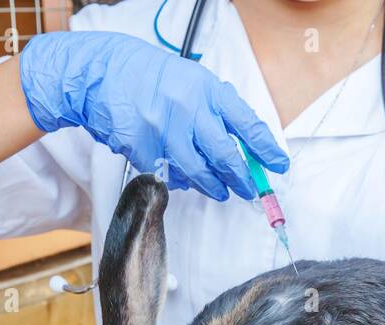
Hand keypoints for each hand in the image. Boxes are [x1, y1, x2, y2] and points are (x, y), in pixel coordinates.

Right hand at [19, 31, 288, 200]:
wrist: (104, 74)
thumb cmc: (153, 78)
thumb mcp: (193, 82)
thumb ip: (217, 111)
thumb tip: (243, 147)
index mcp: (208, 90)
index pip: (247, 125)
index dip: (267, 150)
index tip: (280, 166)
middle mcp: (188, 109)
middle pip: (225, 156)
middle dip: (241, 179)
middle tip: (248, 190)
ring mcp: (163, 130)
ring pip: (196, 172)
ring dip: (211, 186)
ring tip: (218, 190)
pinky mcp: (141, 147)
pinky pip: (166, 173)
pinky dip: (175, 177)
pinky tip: (177, 173)